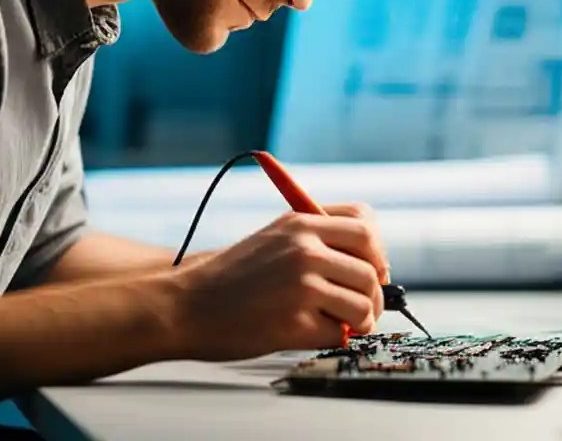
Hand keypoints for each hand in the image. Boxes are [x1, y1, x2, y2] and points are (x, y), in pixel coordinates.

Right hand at [170, 208, 389, 360]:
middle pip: (371, 270)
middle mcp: (304, 249)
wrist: (186, 306)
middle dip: (375, 295)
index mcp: (300, 223)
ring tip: (342, 324)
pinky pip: (339, 334)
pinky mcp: (294, 322)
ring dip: (359, 321)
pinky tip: (312, 333)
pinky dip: (332, 338)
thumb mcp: (272, 238)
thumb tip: (368, 264)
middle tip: (364, 309)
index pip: (365, 225)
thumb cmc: (230, 277)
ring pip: (363, 305)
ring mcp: (300, 285)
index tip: (372, 269)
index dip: (376, 251)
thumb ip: (315, 240)